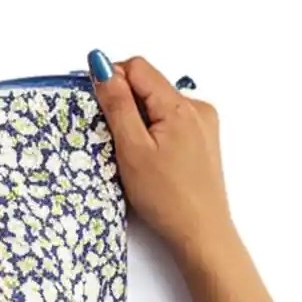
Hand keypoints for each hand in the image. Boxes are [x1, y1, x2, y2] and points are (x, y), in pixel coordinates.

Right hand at [88, 52, 233, 256]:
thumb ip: (117, 103)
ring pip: (157, 103)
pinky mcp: (203, 140)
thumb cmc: (166, 197)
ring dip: (139, 119)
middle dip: (125, 103)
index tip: (98, 107)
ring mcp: (203, 124)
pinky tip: (150, 158)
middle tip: (115, 138)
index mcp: (180, 106)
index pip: (137, 67)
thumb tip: (101, 66)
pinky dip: (153, 131)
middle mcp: (197, 108)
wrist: (201, 234)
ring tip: (134, 153)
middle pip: (148, 84)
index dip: (112, 80)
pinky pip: (170, 120)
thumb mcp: (131, 148)